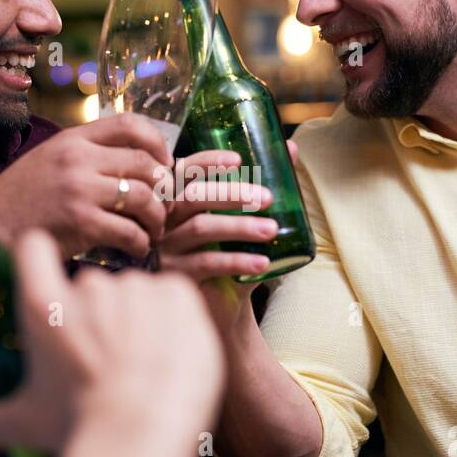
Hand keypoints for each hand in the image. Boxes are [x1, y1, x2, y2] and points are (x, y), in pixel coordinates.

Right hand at [0, 114, 174, 256]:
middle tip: (164, 206)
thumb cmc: (20, 201)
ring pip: (143, 198)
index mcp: (72, 140)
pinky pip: (129, 231)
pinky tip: (137, 248)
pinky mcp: (80, 224)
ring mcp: (79, 191)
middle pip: (144, 164)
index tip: (165, 164)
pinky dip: (141, 242)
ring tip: (152, 230)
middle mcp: (77, 159)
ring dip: (156, 218)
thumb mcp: (48, 161)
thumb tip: (135, 161)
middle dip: (163, 188)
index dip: (157, 143)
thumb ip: (86, 155)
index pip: (130, 124)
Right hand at [0, 229, 224, 453]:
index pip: (32, 247)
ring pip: (133, 294)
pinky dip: (171, 319)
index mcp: (43, 304)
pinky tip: (167, 352)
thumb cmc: (80, 426)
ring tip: (141, 365)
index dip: (39, 259)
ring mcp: (134, 287)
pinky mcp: (175, 293)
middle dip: (95, 315)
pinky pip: (171, 296)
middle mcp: (88, 286)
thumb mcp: (23, 424)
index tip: (47, 278)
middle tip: (103, 359)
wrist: (144, 429)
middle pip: (88, 285)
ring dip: (136, 318)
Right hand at [158, 147, 291, 280]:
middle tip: (268, 197)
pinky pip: (206, 263)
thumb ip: (259, 185)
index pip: (186, 170)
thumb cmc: (229, 254)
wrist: (220, 307)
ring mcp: (167, 247)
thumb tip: (290, 148)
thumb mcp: (242, 219)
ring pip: (201, 229)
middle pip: (193, 197)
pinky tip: (263, 264)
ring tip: (272, 230)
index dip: (208, 162)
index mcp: (179, 198)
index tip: (238, 160)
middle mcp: (166, 219)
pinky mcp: (175, 275)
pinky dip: (237, 260)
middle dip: (231, 193)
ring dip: (240, 227)